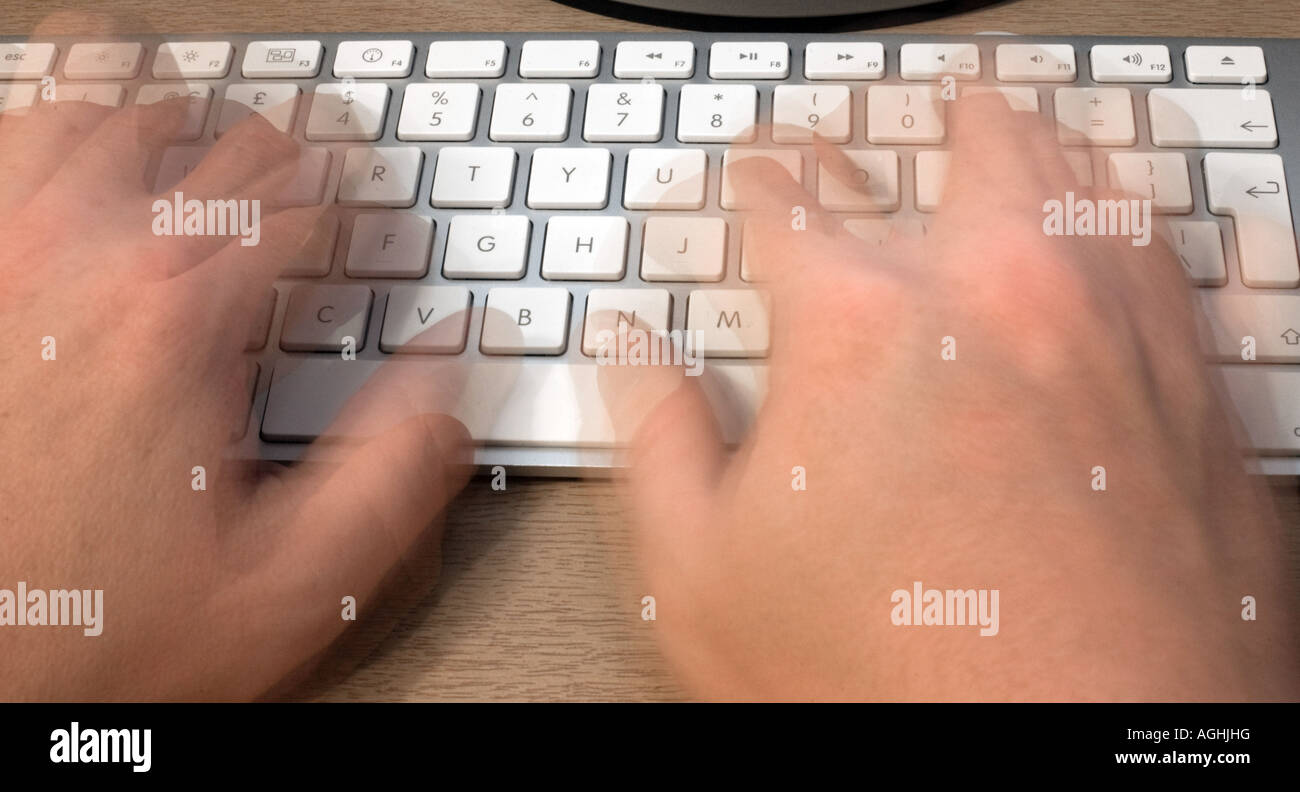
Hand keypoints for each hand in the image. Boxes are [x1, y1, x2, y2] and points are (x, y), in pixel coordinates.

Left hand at [0, 79, 470, 699]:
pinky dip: (52, 126)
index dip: (360, 197)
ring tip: (201, 136)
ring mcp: (3, 265)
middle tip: (314, 163)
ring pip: (93, 119)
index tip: (377, 218)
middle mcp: (84, 272)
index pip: (302, 202)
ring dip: (165, 117)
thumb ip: (394, 475)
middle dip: (284, 145)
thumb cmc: (103, 631)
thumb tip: (450, 376)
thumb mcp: (291, 587)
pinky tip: (76, 149)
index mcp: (180, 328)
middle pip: (210, 143)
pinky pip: (5, 150)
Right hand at [611, 95, 1297, 700]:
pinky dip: (1136, 205)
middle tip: (874, 129)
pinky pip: (1178, 242)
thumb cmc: (900, 691)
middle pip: (947, 141)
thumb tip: (629, 346)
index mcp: (863, 329)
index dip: (752, 172)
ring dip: (1019, 135)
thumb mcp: (706, 578)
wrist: (1084, 765)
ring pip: (1072, 162)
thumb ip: (657, 434)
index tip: (748, 176)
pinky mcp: (1200, 381)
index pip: (785, 195)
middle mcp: (998, 297)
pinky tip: (1120, 208)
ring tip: (990, 126)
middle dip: (898, 124)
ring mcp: (1115, 326)